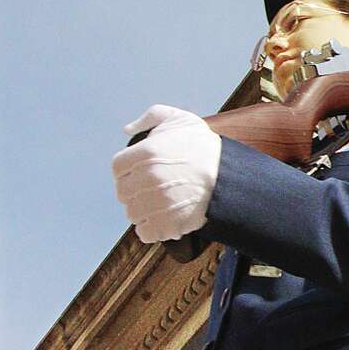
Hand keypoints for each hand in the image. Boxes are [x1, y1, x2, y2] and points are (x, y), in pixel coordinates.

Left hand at [113, 105, 221, 244]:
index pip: (118, 167)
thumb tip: (127, 129)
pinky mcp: (166, 225)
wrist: (230, 175)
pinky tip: (163, 219)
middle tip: (153, 188)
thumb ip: (150, 117)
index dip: (129, 170)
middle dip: (135, 190)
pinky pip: (144, 232)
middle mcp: (146, 178)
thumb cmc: (205, 147)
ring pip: (132, 213)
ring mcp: (155, 203)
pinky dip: (152, 229)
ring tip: (161, 203)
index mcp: (145, 152)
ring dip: (143, 210)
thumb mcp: (180, 119)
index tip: (141, 172)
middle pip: (123, 192)